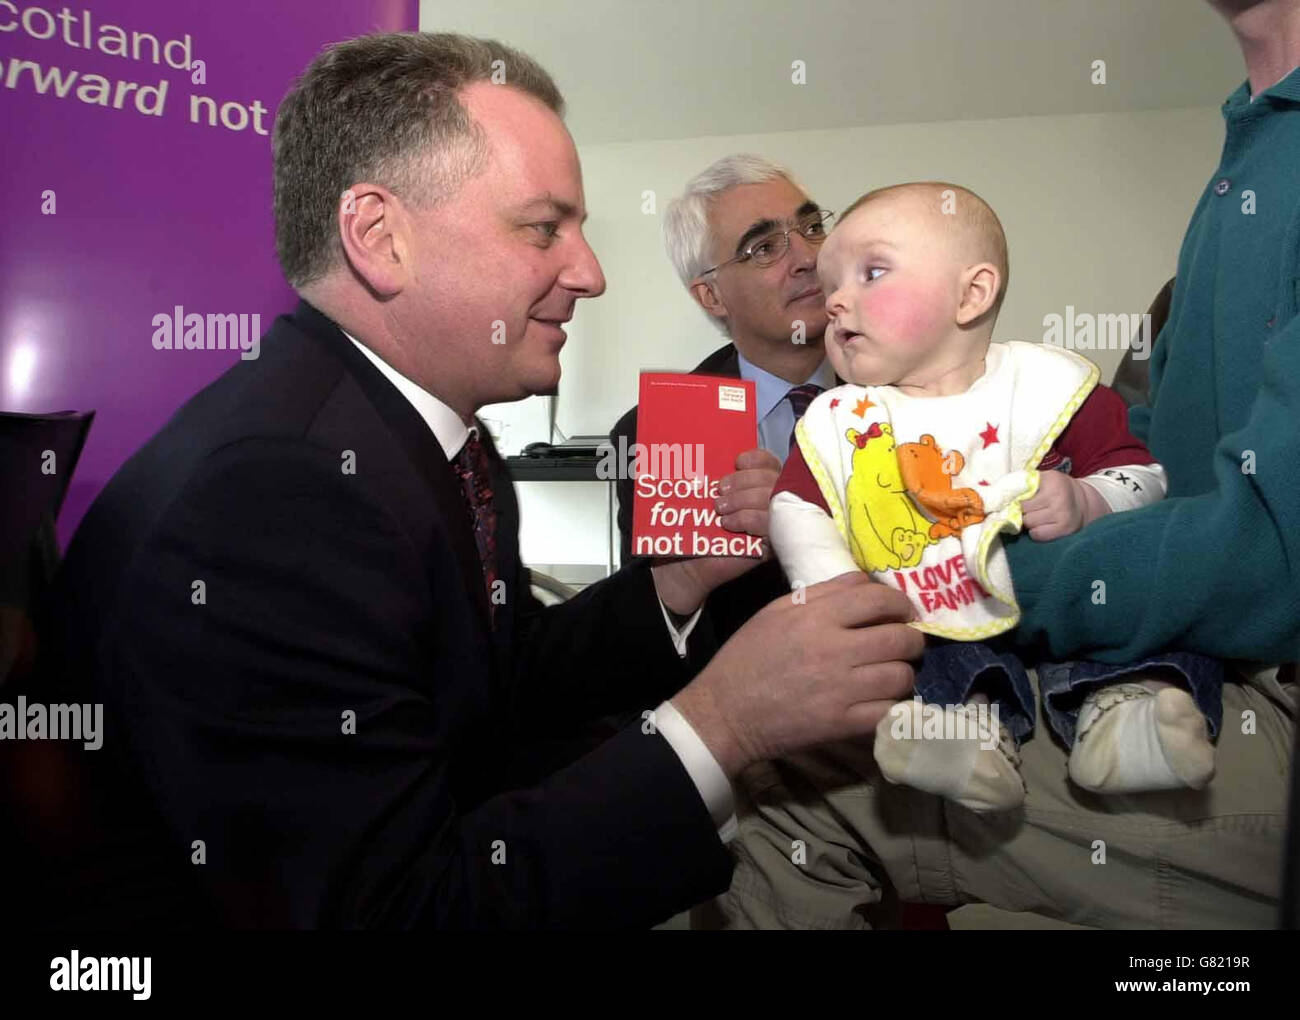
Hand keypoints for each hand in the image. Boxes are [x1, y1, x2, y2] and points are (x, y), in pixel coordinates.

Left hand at [652, 448, 781, 613]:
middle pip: (774, 479)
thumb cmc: (695, 526)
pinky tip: (727, 524)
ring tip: (719, 509)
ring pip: (774, 499)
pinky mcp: (773, 545)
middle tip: (719, 490)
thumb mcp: (703, 493)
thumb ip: (714, 474)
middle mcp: (771, 502)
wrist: (687, 562)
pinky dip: (748, 519)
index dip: (758, 459)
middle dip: (745, 480)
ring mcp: (775, 523)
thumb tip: (708, 447)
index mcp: (758, 486)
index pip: (771, 463)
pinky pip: (771, 524)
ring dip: (743, 499)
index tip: (737, 461)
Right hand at [670, 572, 922, 776]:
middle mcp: (834, 649)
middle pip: (900, 639)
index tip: (903, 613)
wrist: (725, 712)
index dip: (900, 604)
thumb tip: (865, 582)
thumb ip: (823, 593)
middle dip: (911, 640)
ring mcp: (841, 689)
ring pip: (901, 677)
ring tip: (891, 675)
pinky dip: (891, 707)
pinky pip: (888, 712)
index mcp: (815, 617)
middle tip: (905, 645)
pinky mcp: (841, 724)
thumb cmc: (748, 656)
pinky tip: (881, 702)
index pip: (878, 599)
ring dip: (902, 674)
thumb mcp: (776, 611)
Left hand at [1021, 470, 1106, 541]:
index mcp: (1052, 481)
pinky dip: (1036, 532)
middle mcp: (1059, 497)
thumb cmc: (1056, 489)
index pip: (1021, 493)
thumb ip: (1023, 482)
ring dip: (1028, 522)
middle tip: (1028, 509)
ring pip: (1029, 523)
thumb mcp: (1043, 478)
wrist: (1083, 502)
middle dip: (1022, 510)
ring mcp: (1063, 515)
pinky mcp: (1065, 530)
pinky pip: (1037, 535)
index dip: (1015, 498)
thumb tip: (998, 493)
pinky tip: (1042, 525)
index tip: (1015, 500)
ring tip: (1036, 516)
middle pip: (1023, 510)